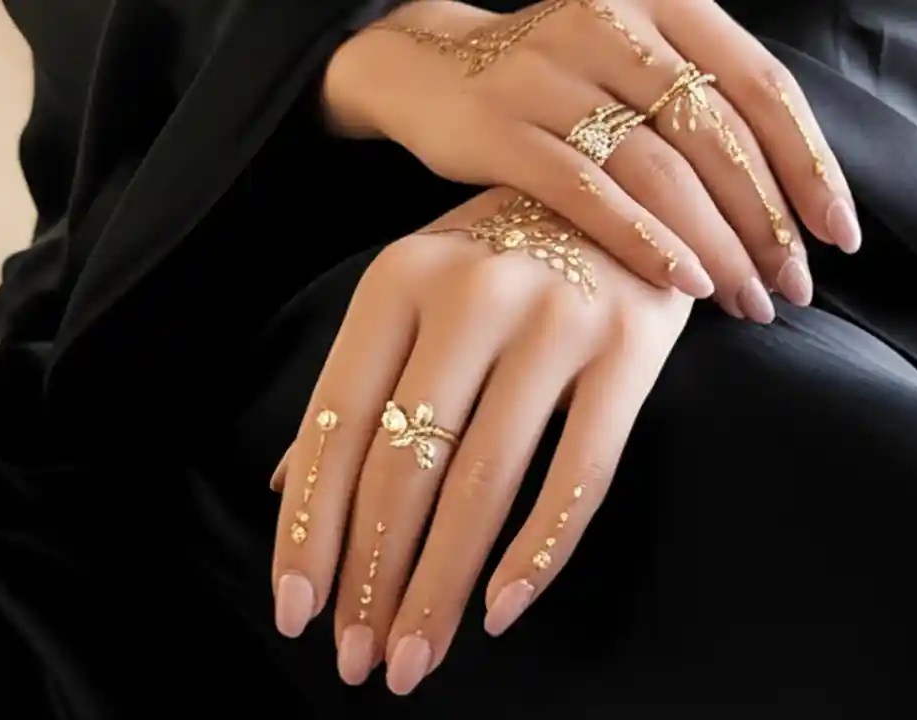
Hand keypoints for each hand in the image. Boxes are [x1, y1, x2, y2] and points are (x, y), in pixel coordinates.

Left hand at [269, 188, 692, 693]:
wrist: (633, 185)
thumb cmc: (507, 251)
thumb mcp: (417, 290)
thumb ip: (358, 381)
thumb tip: (284, 486)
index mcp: (399, 280)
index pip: (338, 424)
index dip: (312, 528)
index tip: (296, 613)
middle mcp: (472, 295)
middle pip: (406, 463)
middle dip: (375, 577)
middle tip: (363, 661)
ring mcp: (557, 319)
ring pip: (486, 480)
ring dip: (441, 585)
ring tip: (416, 657)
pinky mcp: (630, 348)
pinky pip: (582, 472)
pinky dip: (540, 551)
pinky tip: (502, 610)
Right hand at [322, 0, 861, 322]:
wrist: (433, 67)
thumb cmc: (561, 80)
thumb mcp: (637, 64)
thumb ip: (703, 108)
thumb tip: (790, 203)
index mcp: (665, 4)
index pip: (762, 87)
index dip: (809, 166)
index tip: (839, 236)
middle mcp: (613, 22)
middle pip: (717, 135)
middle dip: (767, 222)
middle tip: (793, 287)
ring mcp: (553, 73)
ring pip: (658, 168)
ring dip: (716, 243)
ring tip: (746, 301)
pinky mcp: (502, 126)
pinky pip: (588, 192)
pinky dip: (644, 241)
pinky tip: (684, 285)